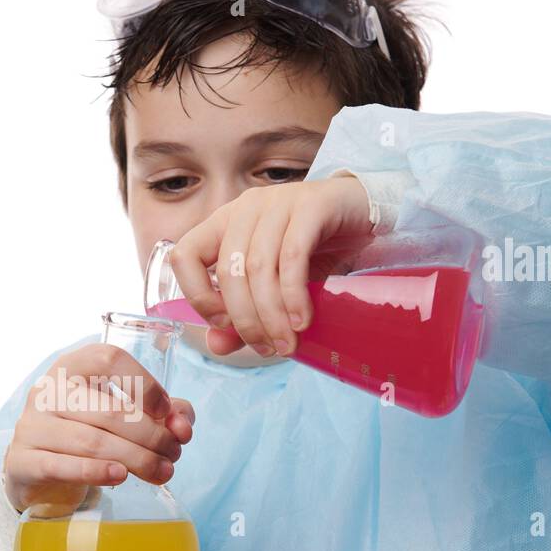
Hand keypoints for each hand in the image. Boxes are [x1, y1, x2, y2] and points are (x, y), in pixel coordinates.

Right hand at [4, 344, 194, 513]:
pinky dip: (95, 472)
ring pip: (91, 441)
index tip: (167, 412)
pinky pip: (62, 466)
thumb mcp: (123, 415)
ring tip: (161, 471)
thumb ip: (161, 414)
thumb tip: (183, 426)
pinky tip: (121, 477)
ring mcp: (32, 424)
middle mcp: (47, 389)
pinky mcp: (23, 460)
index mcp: (73, 367)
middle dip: (151, 435)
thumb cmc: (86, 432)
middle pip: (109, 410)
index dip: (144, 384)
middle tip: (174, 453)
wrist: (39, 470)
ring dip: (135, 458)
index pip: (109, 359)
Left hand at [169, 175, 371, 357]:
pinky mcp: (312, 205)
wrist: (366, 214)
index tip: (223, 324)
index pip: (185, 255)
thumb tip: (216, 346)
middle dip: (245, 319)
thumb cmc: (315, 249)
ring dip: (270, 314)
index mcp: (225, 224)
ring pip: (259, 267)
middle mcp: (246, 209)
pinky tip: (301, 320)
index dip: (197, 295)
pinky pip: (293, 255)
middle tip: (265, 348)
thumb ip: (244, 315)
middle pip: (229, 271)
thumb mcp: (276, 287)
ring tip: (285, 344)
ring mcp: (278, 202)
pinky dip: (293, 294)